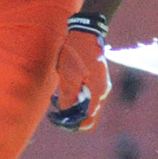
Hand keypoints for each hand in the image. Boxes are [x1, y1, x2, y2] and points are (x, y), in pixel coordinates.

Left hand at [48, 15, 110, 131]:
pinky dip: (75, 99)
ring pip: (86, 107)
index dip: (72, 125)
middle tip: (55, 111)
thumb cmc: (76, 53)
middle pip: (88, 117)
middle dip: (71, 117)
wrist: (86, 33)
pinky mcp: (96, 81)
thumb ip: (68, 96)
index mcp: (98, 93)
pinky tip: (61, 91)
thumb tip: (66, 113)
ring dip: (72, 107)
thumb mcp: (68, 75)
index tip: (58, 119)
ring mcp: (101, 87)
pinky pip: (86, 97)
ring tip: (55, 99)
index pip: (88, 121)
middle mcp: (102, 93)